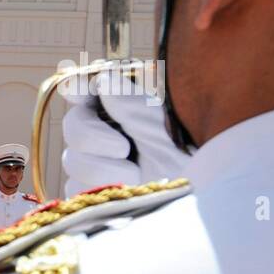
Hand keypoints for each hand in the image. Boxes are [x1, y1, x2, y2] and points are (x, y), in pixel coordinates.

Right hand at [60, 67, 189, 196]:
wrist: (200, 191)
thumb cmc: (191, 153)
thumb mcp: (166, 123)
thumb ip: (133, 103)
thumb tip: (103, 81)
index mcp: (122, 104)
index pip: (87, 89)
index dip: (78, 89)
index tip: (79, 93)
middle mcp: (106, 130)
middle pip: (73, 125)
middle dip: (91, 136)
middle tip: (123, 148)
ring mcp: (97, 163)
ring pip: (72, 160)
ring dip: (100, 168)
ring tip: (135, 175)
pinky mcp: (94, 192)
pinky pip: (75, 188)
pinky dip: (96, 187)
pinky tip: (121, 187)